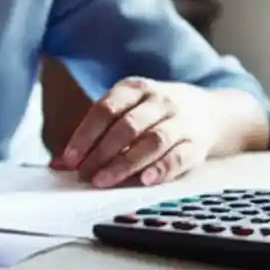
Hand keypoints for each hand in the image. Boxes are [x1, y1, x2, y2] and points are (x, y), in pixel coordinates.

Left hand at [51, 77, 215, 187]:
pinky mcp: (197, 143)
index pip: (105, 110)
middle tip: (85, 175)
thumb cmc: (154, 114)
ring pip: (152, 141)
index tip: (69, 159)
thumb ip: (95, 135)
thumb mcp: (127, 110)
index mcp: (134, 88)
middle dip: (102, 152)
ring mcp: (180, 120)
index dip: (85, 135)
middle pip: (127, 126)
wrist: (211, 111)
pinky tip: (145, 180)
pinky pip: (178, 156)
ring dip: (126, 163)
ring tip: (105, 181)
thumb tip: (59, 164)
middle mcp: (159, 100)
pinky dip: (161, 169)